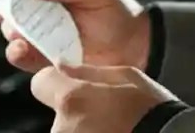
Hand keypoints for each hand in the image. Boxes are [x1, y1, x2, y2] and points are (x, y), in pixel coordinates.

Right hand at [0, 0, 151, 72]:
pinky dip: (18, 52)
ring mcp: (40, 33)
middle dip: (2, 6)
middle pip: (11, 4)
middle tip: (1, 10)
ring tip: (16, 32)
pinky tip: (21, 49)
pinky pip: (24, 55)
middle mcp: (41, 8)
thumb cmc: (116, 12)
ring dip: (10, 30)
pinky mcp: (43, 57)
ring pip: (13, 30)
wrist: (134, 48)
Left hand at [31, 63, 176, 132]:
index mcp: (72, 99)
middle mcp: (63, 128)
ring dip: (85, 132)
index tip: (70, 90)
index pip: (40, 83)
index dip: (54, 84)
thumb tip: (62, 67)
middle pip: (57, 116)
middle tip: (108, 119)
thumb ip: (89, 71)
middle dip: (76, 116)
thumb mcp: (128, 76)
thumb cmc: (154, 112)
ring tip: (115, 129)